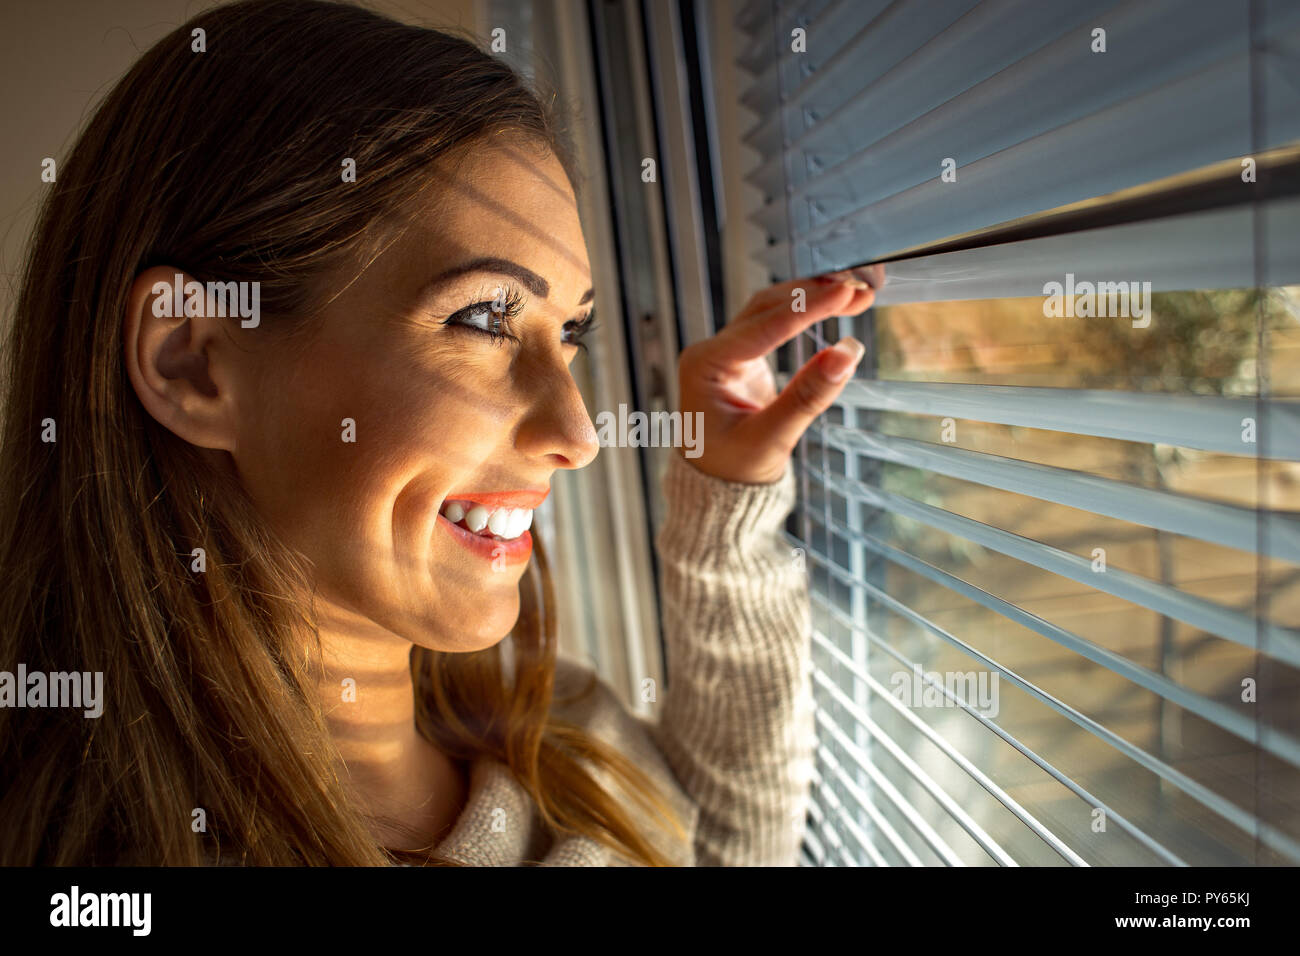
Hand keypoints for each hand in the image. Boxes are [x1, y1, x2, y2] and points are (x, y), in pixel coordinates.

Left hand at [676, 267, 880, 483]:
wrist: (718, 487)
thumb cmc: (734, 469)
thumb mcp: (772, 439)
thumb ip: (807, 397)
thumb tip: (847, 353)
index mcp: (705, 365)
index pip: (764, 326)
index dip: (809, 309)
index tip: (847, 293)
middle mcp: (711, 350)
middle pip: (767, 307)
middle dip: (815, 295)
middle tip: (862, 288)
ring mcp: (726, 350)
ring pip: (772, 308)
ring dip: (813, 297)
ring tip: (858, 291)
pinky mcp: (744, 356)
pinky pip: (776, 323)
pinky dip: (806, 311)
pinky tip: (836, 303)